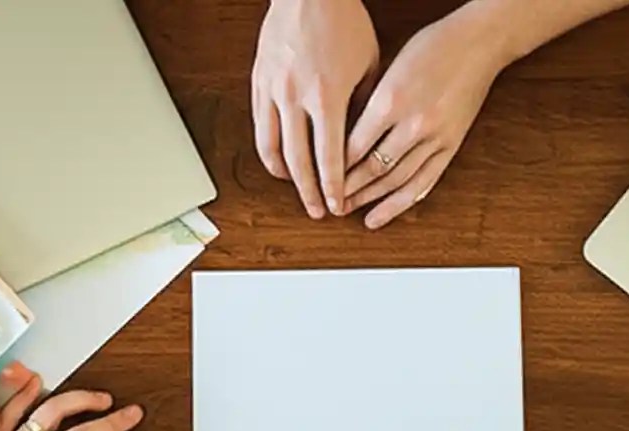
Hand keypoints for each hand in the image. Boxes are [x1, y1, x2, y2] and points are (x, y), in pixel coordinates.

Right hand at [252, 0, 378, 217]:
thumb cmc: (344, 22)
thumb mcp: (370, 65)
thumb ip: (365, 106)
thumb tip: (363, 141)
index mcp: (327, 97)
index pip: (329, 159)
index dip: (333, 188)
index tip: (338, 207)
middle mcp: (295, 98)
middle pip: (299, 162)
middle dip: (309, 192)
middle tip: (318, 210)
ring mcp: (272, 91)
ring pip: (272, 149)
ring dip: (285, 175)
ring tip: (296, 187)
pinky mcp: (258, 83)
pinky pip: (260, 127)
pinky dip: (269, 149)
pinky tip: (279, 158)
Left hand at [343, 2, 508, 228]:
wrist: (478, 43)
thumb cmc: (432, 47)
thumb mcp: (390, 70)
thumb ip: (370, 105)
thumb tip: (346, 139)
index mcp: (391, 101)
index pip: (355, 147)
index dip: (336, 169)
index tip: (323, 181)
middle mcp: (413, 123)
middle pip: (374, 169)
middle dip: (351, 191)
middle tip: (334, 204)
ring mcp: (436, 138)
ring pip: (399, 180)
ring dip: (374, 201)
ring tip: (355, 214)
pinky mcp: (452, 145)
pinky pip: (426, 180)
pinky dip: (405, 200)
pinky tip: (389, 211)